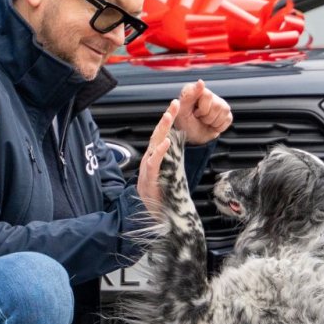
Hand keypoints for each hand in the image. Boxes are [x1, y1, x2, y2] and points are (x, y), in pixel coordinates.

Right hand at [137, 98, 179, 220]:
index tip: (176, 106)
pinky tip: (166, 141)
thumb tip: (173, 143)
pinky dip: (159, 152)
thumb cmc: (166, 199)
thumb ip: (169, 160)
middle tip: (174, 104)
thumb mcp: (169, 176)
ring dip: (161, 130)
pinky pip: (153, 163)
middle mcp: (150, 163)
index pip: (161, 136)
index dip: (167, 121)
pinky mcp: (149, 181)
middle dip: (165, 119)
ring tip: (169, 116)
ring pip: (153, 146)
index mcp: (156, 160)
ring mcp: (148, 171)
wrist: (161, 220)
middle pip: (156, 136)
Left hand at [173, 79, 230, 144]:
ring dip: (212, 122)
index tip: (196, 113)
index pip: (208, 95)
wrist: (192, 137)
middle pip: (217, 105)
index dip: (203, 108)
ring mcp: (219, 102)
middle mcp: (208, 94)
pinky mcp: (226, 112)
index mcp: (196, 90)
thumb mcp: (182, 112)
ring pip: (224, 111)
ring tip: (204, 121)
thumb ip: (189, 96)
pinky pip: (228, 119)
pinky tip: (211, 124)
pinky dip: (218, 126)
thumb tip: (201, 81)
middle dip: (207, 117)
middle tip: (199, 118)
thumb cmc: (185, 123)